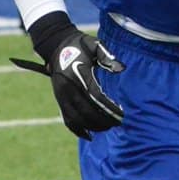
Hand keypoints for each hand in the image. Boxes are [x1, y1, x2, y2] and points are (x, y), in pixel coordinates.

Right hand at [11, 11, 125, 139]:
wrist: (56, 44)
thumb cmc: (80, 44)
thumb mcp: (94, 44)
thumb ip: (107, 56)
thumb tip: (121, 68)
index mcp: (78, 75)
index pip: (95, 97)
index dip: (109, 108)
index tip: (121, 114)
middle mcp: (68, 88)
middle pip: (86, 111)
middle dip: (103, 120)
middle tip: (118, 123)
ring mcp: (61, 96)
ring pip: (76, 119)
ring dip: (92, 126)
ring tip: (107, 127)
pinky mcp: (59, 100)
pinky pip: (67, 119)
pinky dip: (77, 130)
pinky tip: (89, 135)